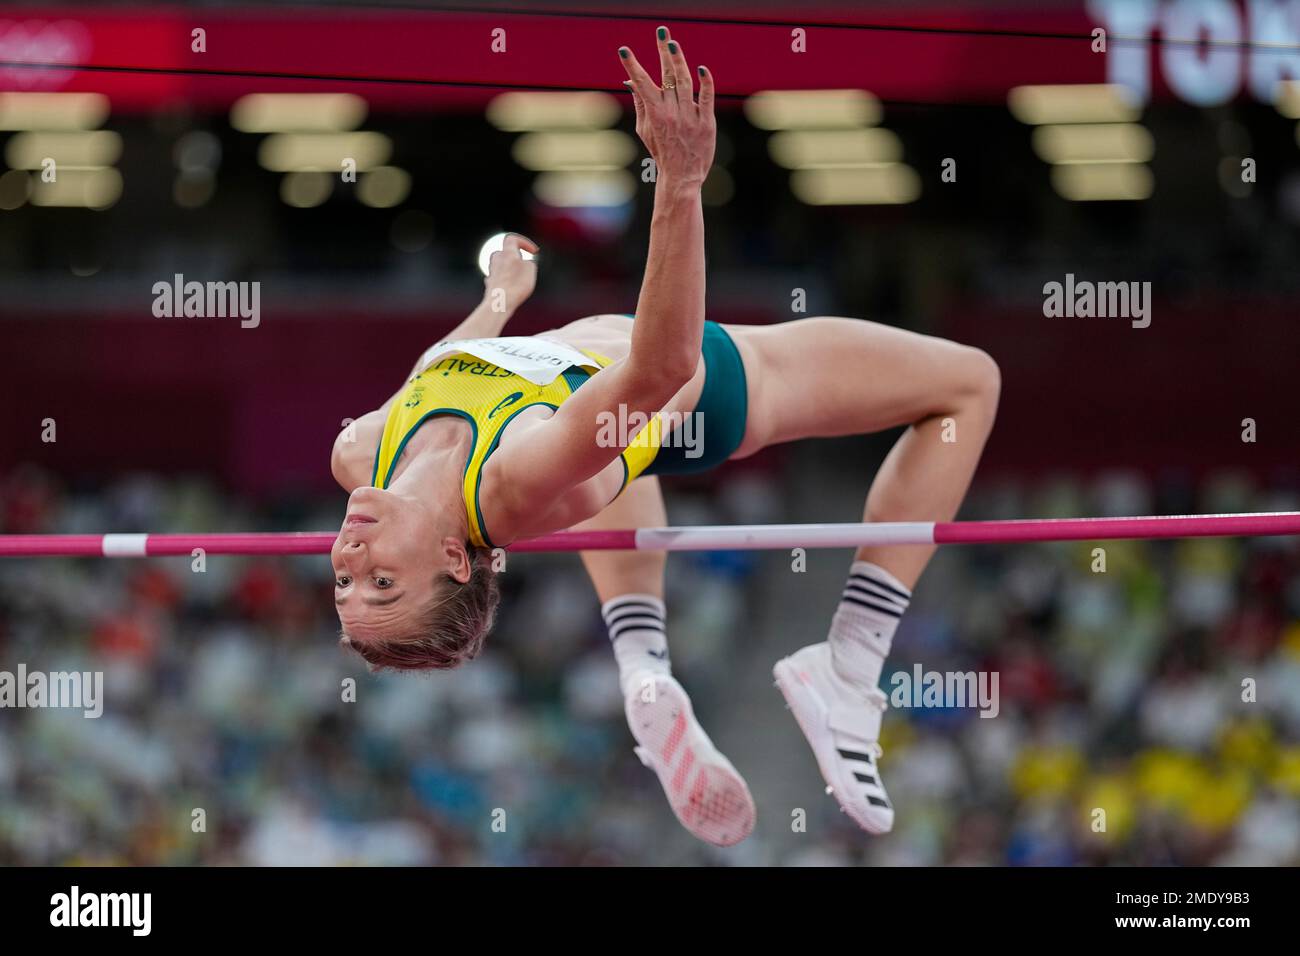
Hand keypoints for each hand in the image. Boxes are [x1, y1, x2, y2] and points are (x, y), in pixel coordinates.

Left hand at [484, 233, 538, 312]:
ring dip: (511, 269)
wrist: (500, 303)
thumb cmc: (515, 285)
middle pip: (505, 252)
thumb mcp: (531, 269)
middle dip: (516, 257)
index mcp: (506, 252)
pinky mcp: (490, 284)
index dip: (524, 242)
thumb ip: (529, 262)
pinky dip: (506, 281)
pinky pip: (499, 278)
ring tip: (520, 279)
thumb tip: (525, 264)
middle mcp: (496, 260)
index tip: (533, 252)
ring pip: (501, 266)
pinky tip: (512, 289)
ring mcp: (492, 272)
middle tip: (525, 264)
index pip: (512, 239)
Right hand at [618, 26, 715, 187]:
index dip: (632, 66)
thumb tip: (631, 81)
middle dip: (663, 52)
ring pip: (686, 82)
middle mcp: (672, 113)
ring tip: (674, 44)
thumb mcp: (645, 130)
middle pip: (667, 76)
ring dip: (680, 61)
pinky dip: (706, 82)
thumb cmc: (662, 152)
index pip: (642, 84)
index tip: (623, 50)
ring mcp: (690, 117)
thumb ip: (640, 104)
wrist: (682, 177)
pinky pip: (707, 98)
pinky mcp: (706, 122)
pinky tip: (701, 68)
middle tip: (662, 32)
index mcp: (655, 115)